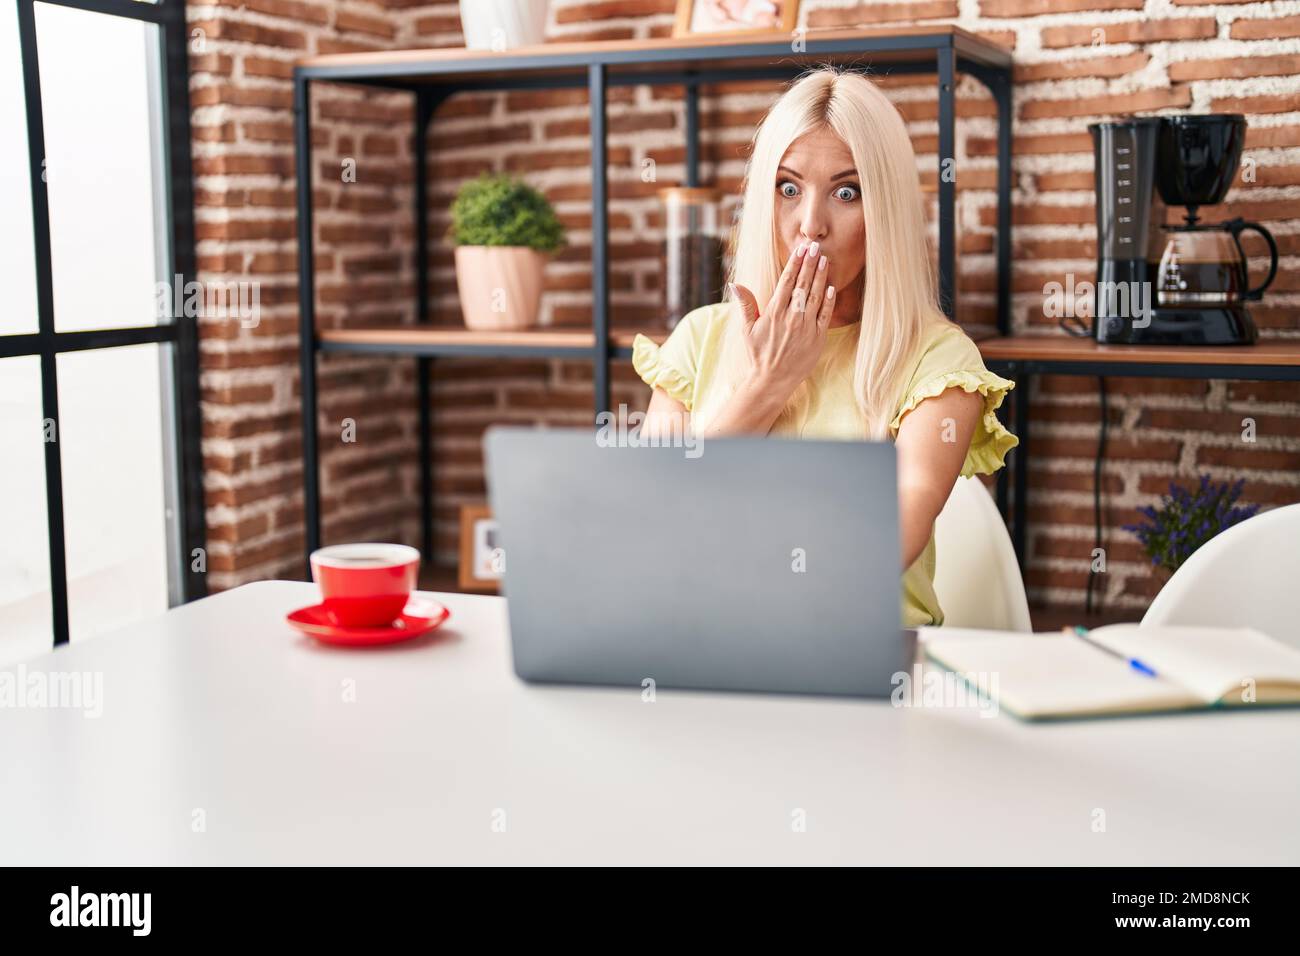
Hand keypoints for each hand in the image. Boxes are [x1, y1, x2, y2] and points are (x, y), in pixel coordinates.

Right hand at [729, 241, 835, 392]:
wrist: (772, 380)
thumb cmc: (758, 354)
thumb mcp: (747, 329)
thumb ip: (745, 305)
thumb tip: (735, 284)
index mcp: (774, 312)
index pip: (787, 282)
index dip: (794, 263)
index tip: (800, 249)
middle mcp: (791, 317)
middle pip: (803, 284)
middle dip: (809, 263)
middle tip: (815, 246)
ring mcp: (806, 327)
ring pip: (816, 296)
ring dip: (821, 276)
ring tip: (824, 259)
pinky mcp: (817, 338)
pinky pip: (825, 315)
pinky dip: (829, 301)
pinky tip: (831, 287)